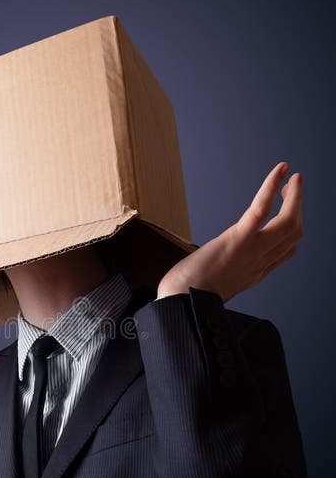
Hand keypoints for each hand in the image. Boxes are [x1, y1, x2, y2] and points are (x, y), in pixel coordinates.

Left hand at [156, 162, 302, 303]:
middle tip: (291, 189)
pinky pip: (262, 209)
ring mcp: (252, 251)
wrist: (181, 305)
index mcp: (253, 274)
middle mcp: (259, 263)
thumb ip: (221, 273)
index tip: (290, 215)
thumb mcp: (211, 286)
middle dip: (297, 210)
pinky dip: (273, 186)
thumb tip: (211, 266)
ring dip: (295, 196)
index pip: (286, 253)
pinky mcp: (238, 238)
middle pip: (293, 235)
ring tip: (294, 177)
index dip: (293, 233)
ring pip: (287, 222)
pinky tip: (282, 171)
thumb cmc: (186, 296)